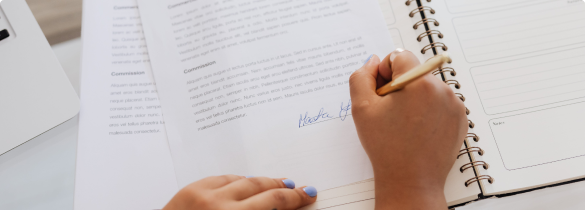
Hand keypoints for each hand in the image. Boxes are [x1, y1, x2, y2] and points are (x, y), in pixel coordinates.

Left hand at [163, 175, 316, 209]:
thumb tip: (277, 209)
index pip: (274, 203)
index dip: (294, 198)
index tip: (306, 195)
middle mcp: (220, 206)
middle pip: (262, 187)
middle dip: (284, 187)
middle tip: (297, 188)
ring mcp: (204, 195)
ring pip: (243, 180)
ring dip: (262, 182)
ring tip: (275, 183)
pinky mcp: (190, 189)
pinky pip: (222, 178)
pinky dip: (237, 180)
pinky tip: (245, 182)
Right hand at [349, 49, 467, 208]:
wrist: (411, 181)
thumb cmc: (386, 147)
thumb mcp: (361, 108)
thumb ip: (361, 77)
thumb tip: (373, 62)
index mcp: (419, 82)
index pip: (399, 56)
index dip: (384, 72)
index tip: (381, 93)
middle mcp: (442, 89)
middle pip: (414, 72)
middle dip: (399, 86)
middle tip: (389, 113)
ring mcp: (455, 104)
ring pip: (427, 87)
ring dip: (414, 98)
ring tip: (404, 124)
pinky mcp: (460, 118)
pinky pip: (440, 103)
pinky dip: (428, 110)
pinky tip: (417, 130)